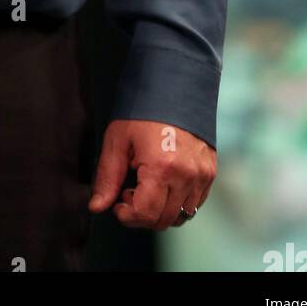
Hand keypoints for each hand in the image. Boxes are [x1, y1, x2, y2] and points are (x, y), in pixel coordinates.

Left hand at [88, 118, 215, 229]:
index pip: (146, 214)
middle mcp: (187, 175)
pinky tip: (163, 184)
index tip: (118, 202)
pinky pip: (194, 204)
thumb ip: (107, 176)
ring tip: (146, 186)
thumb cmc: (142, 111)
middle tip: (129, 192)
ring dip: (161, 211)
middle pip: (164, 219)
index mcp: (162, 167)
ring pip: (181, 215)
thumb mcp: (117, 140)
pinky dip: (177, 203)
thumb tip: (97, 206)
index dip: (127, 215)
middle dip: (142, 214)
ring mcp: (202, 175)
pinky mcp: (210, 172)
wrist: (174, 86)